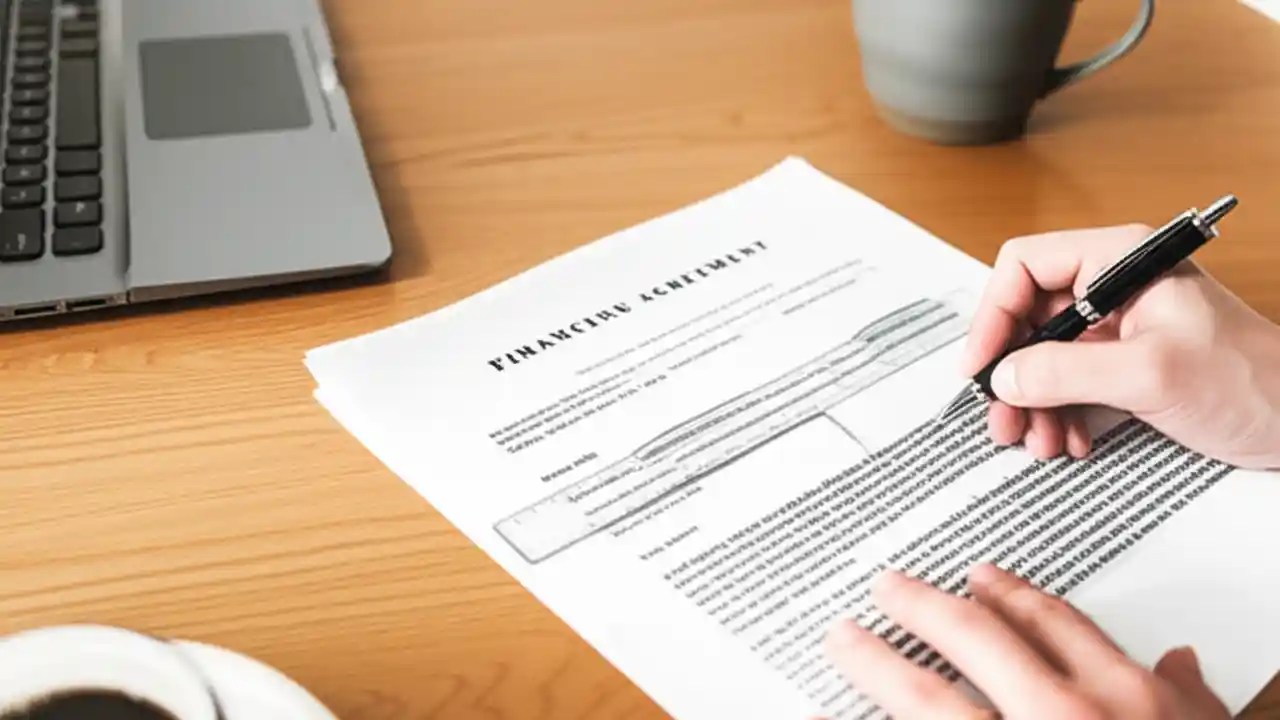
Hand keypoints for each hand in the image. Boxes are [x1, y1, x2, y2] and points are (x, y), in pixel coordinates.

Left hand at [822, 564, 1228, 719]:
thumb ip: (1188, 701)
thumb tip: (1181, 661)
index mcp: (1124, 701)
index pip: (1052, 625)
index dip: (1009, 595)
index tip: (976, 578)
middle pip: (975, 641)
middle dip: (924, 607)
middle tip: (886, 587)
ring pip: (926, 702)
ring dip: (876, 664)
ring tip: (841, 640)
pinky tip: (824, 717)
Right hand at [961, 224, 1279, 468]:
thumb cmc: (1253, 381)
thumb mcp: (1150, 374)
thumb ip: (1067, 371)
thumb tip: (1003, 377)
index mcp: (1120, 260)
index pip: (1026, 266)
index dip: (994, 314)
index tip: (982, 365)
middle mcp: (1114, 286)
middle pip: (1028, 317)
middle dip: (1012, 373)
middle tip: (1002, 417)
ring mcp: (1119, 326)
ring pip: (1043, 356)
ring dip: (1032, 403)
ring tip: (1037, 441)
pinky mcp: (1126, 363)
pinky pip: (1069, 383)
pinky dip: (1060, 415)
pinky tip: (1070, 440)